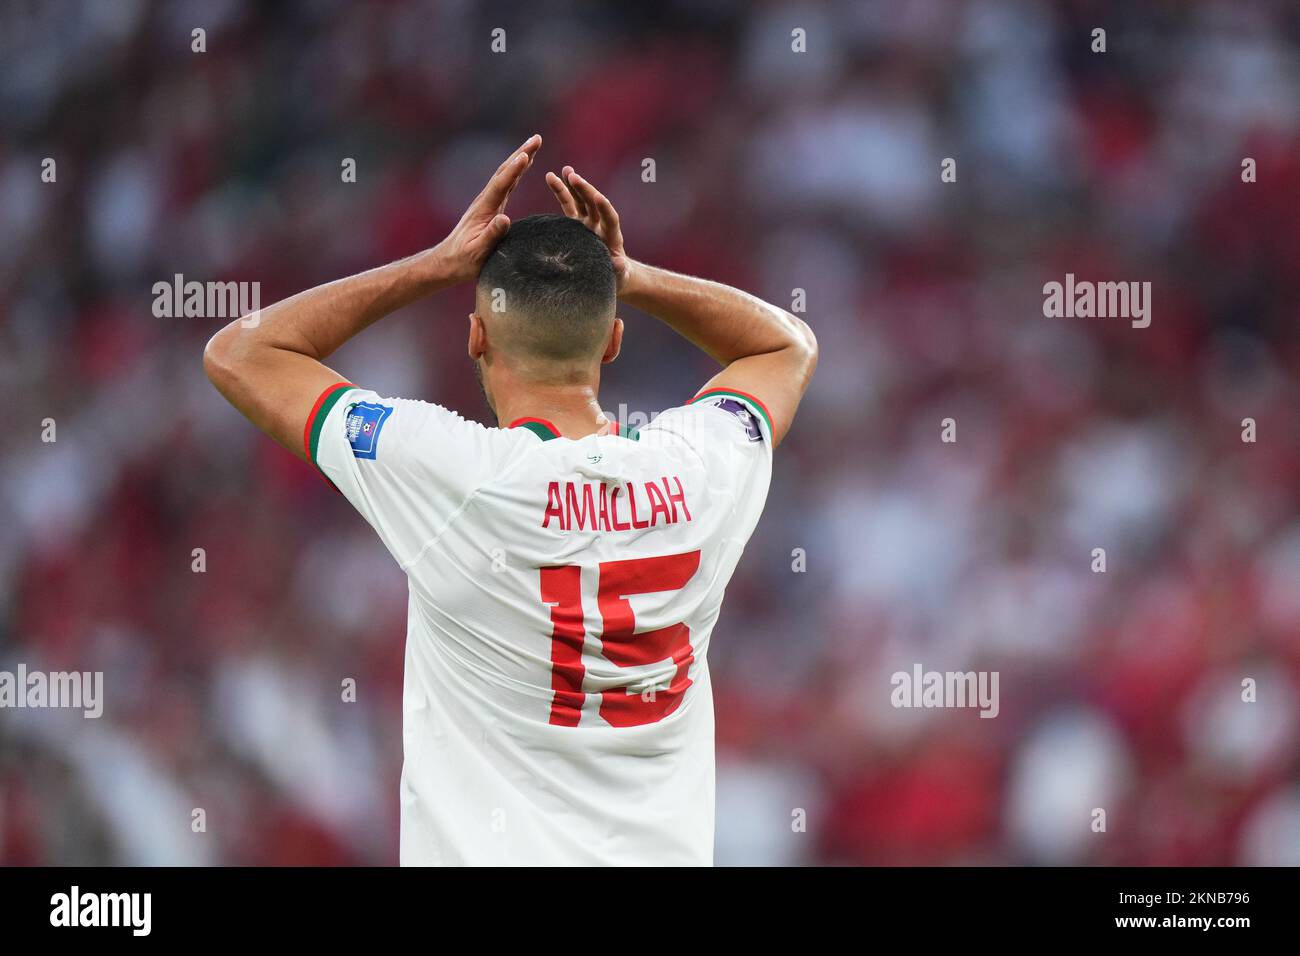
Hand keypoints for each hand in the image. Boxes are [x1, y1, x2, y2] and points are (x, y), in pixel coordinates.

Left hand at [434, 134, 541, 282]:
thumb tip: (505, 219)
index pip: (501, 185)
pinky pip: (506, 185)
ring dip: (519, 158)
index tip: (526, 155)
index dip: (514, 171)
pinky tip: (522, 166)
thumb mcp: (478, 251)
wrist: (447, 262)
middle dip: (521, 154)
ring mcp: (487, 203)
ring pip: (505, 175)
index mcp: (483, 210)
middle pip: (504, 172)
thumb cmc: (463, 261)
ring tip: (533, 145)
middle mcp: (485, 201)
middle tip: (537, 138)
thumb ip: (492, 235)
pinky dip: (516, 172)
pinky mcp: (490, 208)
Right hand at [545, 166, 631, 292]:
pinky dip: (562, 192)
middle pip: (593, 204)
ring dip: (572, 185)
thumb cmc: (616, 279)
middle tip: (573, 176)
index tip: (599, 197)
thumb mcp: (619, 277)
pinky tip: (552, 177)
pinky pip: (568, 205)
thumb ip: (619, 269)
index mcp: (612, 237)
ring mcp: (588, 222)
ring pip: (580, 200)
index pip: (610, 218)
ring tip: (563, 170)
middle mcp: (600, 225)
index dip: (605, 208)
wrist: (611, 275)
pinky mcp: (576, 223)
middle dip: (584, 190)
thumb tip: (620, 263)